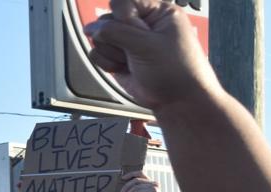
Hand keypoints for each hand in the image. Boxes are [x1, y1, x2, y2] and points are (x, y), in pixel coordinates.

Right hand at [85, 1, 218, 109]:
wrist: (179, 104)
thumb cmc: (177, 72)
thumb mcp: (147, 45)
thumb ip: (116, 32)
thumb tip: (91, 28)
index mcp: (156, 12)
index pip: (124, 2)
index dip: (124, 18)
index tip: (137, 33)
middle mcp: (141, 24)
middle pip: (108, 19)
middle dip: (118, 39)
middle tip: (137, 52)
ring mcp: (129, 42)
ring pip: (100, 37)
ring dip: (113, 53)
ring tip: (132, 63)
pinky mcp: (119, 58)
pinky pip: (98, 53)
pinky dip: (107, 63)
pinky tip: (124, 69)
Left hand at [118, 171, 163, 191]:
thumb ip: (133, 191)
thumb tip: (122, 187)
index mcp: (151, 183)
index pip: (140, 173)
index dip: (131, 174)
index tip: (123, 178)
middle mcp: (154, 183)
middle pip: (136, 179)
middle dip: (127, 186)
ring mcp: (153, 187)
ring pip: (136, 186)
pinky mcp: (152, 191)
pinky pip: (137, 191)